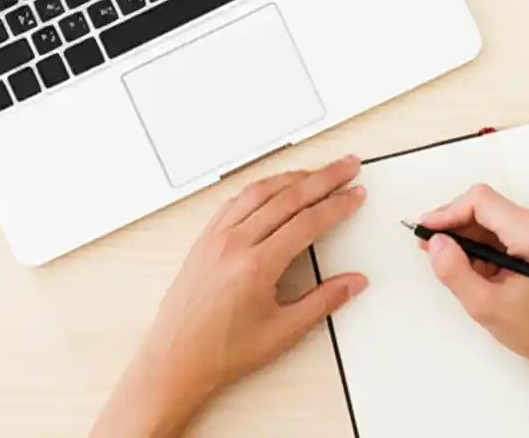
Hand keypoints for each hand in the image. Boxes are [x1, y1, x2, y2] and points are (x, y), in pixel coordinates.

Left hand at [90, 156, 368, 437]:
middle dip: (323, 178)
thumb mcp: (282, 331)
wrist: (174, 362)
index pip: (307, 222)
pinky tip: (271, 187)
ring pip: (259, 193)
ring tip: (316, 171)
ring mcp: (215, 239)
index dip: (337, 205)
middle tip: (346, 167)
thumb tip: (352, 282)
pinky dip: (259, 188)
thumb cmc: (220, 352)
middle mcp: (233, 245)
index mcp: (256, 266)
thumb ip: (323, 301)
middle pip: (287, 197)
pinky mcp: (203, 241)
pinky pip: (234, 202)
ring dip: (292, 176)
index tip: (354, 195)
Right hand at [418, 185, 528, 370]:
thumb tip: (436, 242)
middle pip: (486, 207)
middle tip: (432, 252)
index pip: (480, 201)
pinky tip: (479, 271)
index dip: (447, 212)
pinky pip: (506, 230)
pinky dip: (487, 246)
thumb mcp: (487, 306)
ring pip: (494, 219)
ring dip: (470, 239)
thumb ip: (455, 271)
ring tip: (456, 269)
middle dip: (456, 227)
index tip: (425, 232)